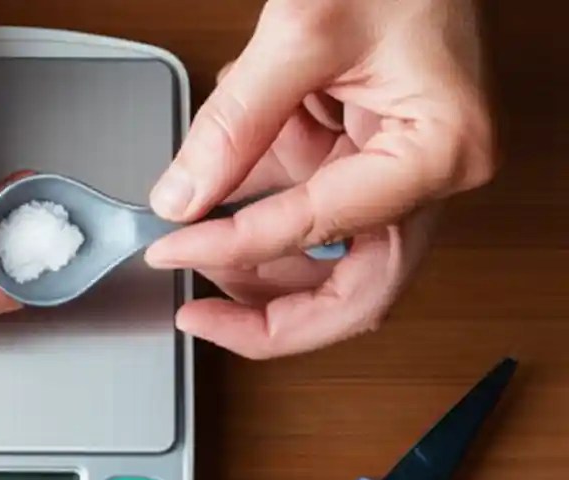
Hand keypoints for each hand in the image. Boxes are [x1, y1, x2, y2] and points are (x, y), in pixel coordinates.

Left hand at [144, 0, 495, 358]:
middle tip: (200, 320)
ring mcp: (404, 169)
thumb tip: (180, 198)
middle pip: (357, 293)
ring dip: (262, 270)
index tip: (170, 251)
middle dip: (274, 319)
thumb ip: (236, 122)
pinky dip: (262, 218)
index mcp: (439, 150)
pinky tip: (217, 204)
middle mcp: (434, 174)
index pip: (320, 229)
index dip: (233, 249)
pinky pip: (314, 211)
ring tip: (193, 251)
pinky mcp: (372, 155)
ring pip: (334, 265)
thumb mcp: (303, 30)